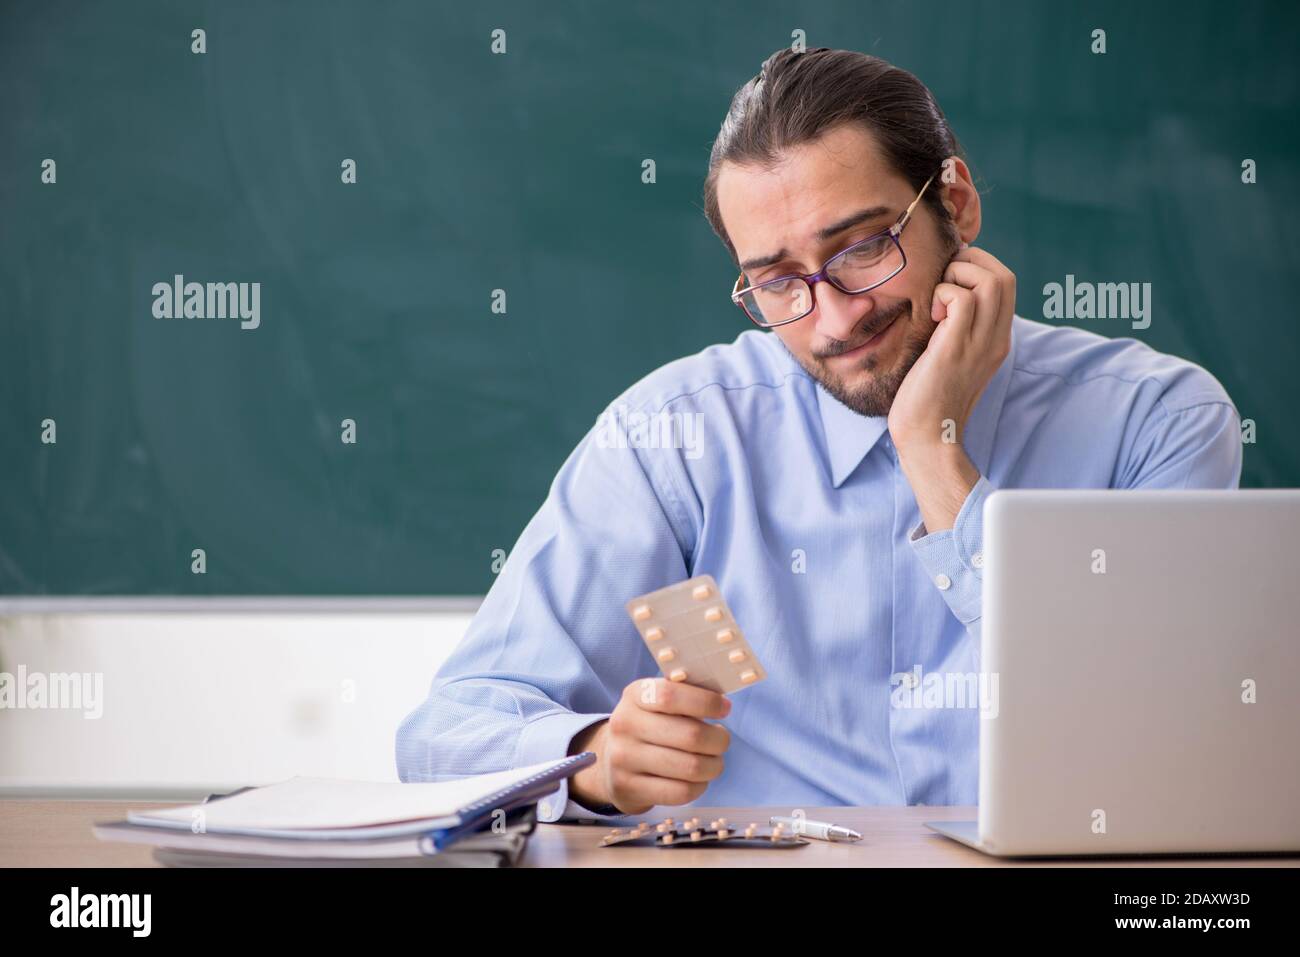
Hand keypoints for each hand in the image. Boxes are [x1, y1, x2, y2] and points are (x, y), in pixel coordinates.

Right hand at [568, 677, 730, 813]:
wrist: (610, 762)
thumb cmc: (649, 726)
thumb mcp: (657, 702)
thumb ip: (687, 694)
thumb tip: (723, 701)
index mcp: (635, 695)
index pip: (671, 695)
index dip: (706, 702)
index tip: (725, 708)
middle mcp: (625, 725)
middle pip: (690, 736)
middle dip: (719, 740)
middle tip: (722, 740)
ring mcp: (624, 759)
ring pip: (691, 767)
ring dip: (714, 766)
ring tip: (713, 761)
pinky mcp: (629, 788)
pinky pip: (681, 792)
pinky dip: (700, 786)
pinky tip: (698, 779)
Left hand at [887, 245, 1013, 530]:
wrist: (927, 436)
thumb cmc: (927, 398)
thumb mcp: (950, 356)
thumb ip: (954, 328)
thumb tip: (938, 299)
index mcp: (997, 339)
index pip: (1006, 283)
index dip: (978, 265)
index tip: (948, 274)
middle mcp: (996, 339)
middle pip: (1004, 276)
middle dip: (970, 263)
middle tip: (941, 280)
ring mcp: (980, 344)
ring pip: (991, 281)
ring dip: (957, 276)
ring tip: (935, 300)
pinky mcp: (956, 349)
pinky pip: (962, 300)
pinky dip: (943, 295)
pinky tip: (929, 316)